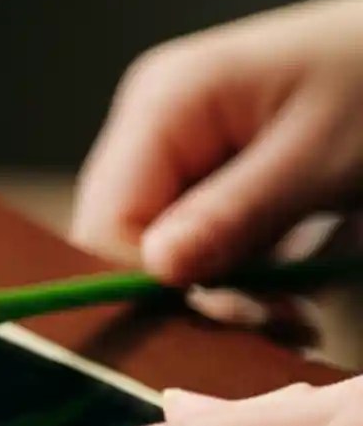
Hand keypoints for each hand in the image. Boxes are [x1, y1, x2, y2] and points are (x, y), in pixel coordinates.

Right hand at [72, 0, 362, 287]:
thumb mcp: (318, 153)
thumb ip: (235, 213)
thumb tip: (157, 268)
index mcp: (163, 103)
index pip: (107, 219)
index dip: (151, 280)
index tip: (228, 314)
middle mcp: (154, 128)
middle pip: (127, 240)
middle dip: (192, 293)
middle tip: (273, 322)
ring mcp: (177, 153)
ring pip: (163, 254)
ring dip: (223, 296)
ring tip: (291, 315)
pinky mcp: (206, 179)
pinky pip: (197, 246)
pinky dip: (239, 281)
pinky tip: (285, 295)